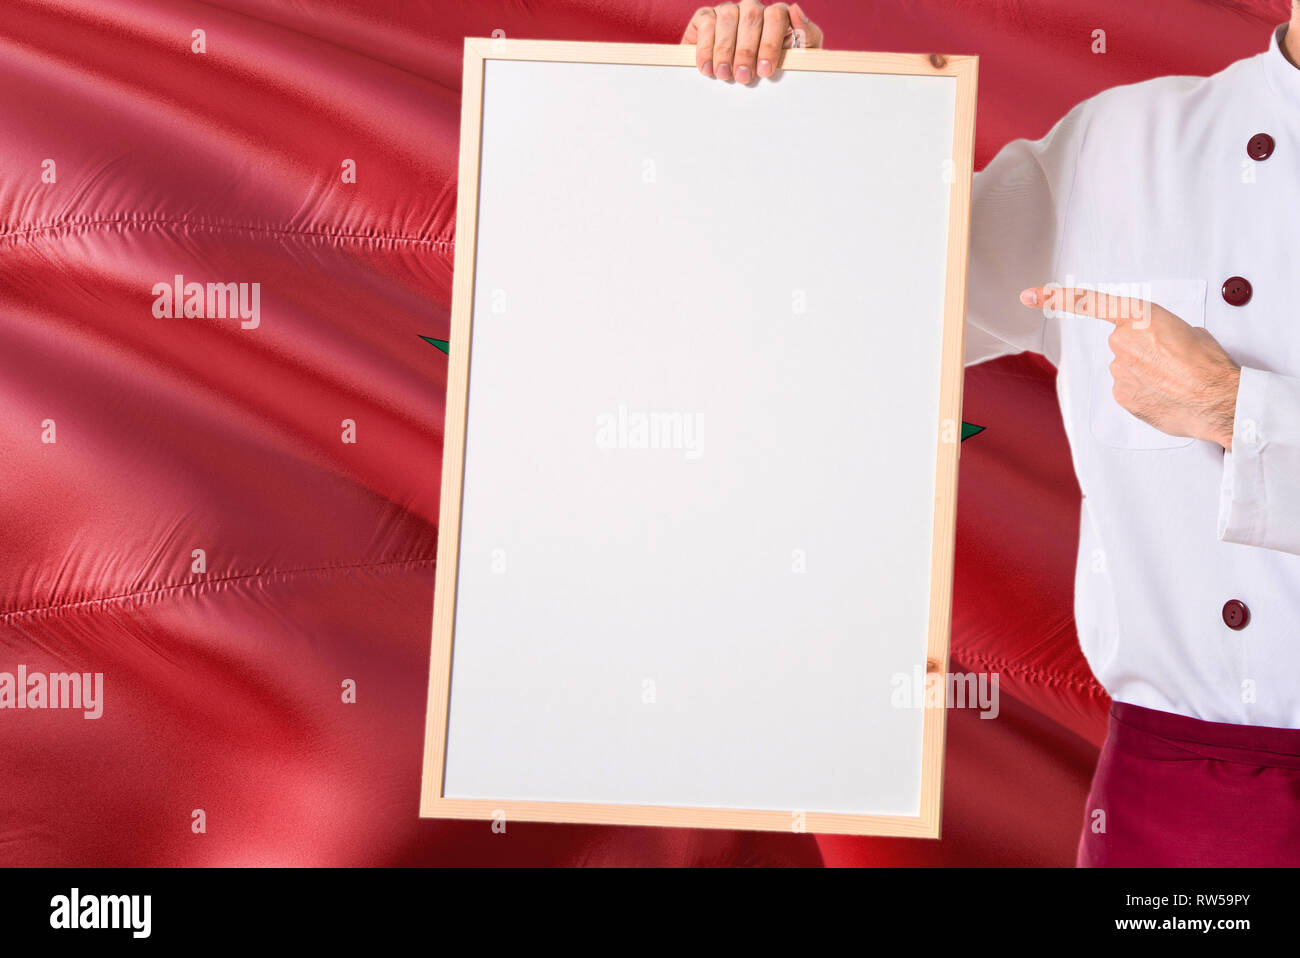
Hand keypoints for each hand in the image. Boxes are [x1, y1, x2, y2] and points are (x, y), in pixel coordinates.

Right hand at [681, 1, 822, 82]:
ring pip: (728, 18)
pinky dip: (705, 47)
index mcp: (777, 15)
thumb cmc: (773, 69)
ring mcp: (729, 10)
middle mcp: (752, 9)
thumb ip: (807, 35)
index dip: (770, 43)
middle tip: (743, 77)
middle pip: (751, 17)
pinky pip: (706, 23)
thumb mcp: (799, 57)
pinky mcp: (706, 17)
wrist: (742, 81)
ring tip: (724, 74)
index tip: (765, 70)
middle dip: (746, 50)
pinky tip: (707, 68)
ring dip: (725, 49)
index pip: (776, 16)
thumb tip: (796, 10)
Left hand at [1020, 284, 1241, 449]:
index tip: (1030, 296)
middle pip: (1122, 342)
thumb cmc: (1209, 364)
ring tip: (1174, 380)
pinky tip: (1165, 395)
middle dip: (1143, 350)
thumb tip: (1157, 341)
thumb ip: (1160, 329)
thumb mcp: (1188, 330)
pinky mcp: (1120, 396)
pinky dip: (1144, 391)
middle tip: (1171, 361)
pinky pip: (1128, 388)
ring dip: (1145, 372)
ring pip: (1126, 367)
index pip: (1088, 303)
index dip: (1056, 298)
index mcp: (1140, 317)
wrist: (1219, 399)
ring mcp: (1118, 370)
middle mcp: (1122, 341)